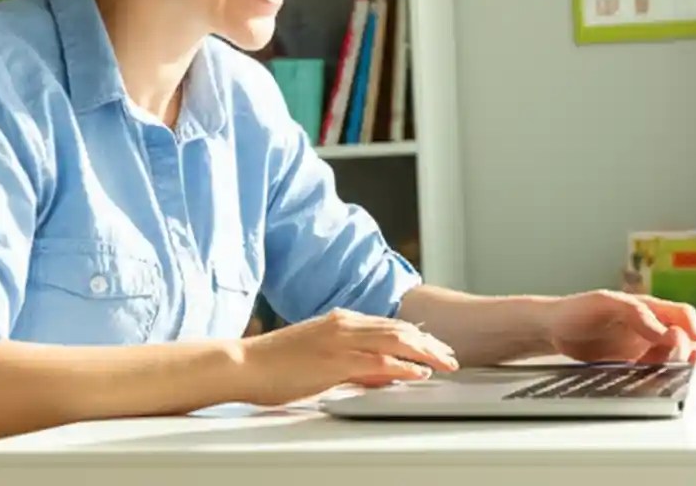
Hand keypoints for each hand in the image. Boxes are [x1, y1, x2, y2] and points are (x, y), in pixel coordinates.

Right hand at [237, 308, 459, 404]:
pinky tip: (419, 372)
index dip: (417, 336)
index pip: (389, 325)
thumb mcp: (320, 360)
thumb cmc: (275, 364)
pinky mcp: (334, 359)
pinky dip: (403, 365)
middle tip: (451, 356)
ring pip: (395, 340)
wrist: (245, 363)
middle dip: (429, 343)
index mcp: (340, 321)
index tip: (435, 347)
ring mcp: (340, 340)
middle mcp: (344, 324)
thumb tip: (382, 374)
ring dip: (425, 352)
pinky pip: (378, 361)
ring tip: (446, 363)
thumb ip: (353, 364)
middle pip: (399, 329)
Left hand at [541, 290, 695, 364]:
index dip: (694, 327)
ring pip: (672, 355)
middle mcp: (648, 326)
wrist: (551, 329)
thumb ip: (636, 314)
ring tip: (673, 371)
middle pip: (682, 337)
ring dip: (678, 363)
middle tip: (677, 360)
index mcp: (645, 307)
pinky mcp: (631, 362)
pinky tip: (659, 378)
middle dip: (687, 349)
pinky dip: (662, 373)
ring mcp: (640, 344)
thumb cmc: (575, 310)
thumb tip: (667, 332)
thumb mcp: (605, 304)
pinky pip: (655, 368)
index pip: (681, 314)